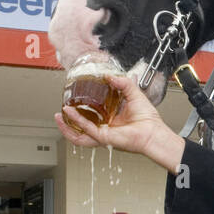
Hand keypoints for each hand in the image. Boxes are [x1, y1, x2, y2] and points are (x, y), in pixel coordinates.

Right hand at [54, 74, 186, 172]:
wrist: (154, 131)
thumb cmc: (148, 119)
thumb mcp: (134, 93)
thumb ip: (123, 83)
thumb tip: (110, 76)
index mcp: (111, 120)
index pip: (92, 117)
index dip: (82, 110)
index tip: (74, 100)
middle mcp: (105, 128)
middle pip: (81, 128)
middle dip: (69, 122)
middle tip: (61, 111)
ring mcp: (103, 134)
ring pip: (79, 134)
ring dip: (67, 126)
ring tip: (59, 116)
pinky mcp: (104, 138)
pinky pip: (87, 130)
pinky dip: (77, 122)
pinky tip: (70, 114)